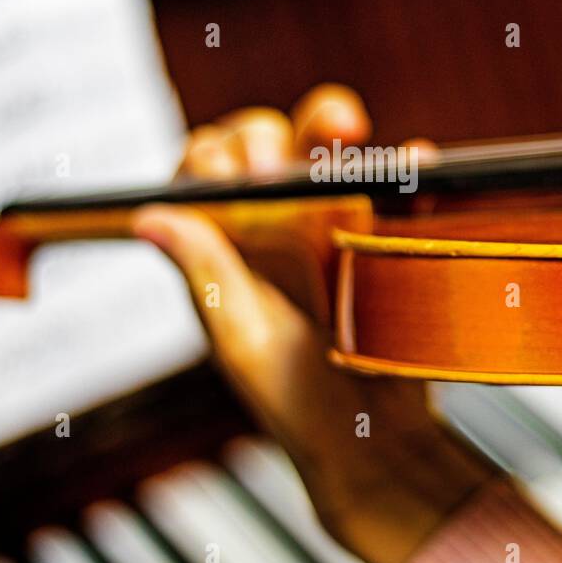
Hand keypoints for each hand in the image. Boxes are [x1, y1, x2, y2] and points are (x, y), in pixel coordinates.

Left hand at [132, 84, 496, 562]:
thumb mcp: (241, 341)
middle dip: (264, 137)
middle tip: (277, 170)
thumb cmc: (298, 401)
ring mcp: (333, 217)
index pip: (202, 169)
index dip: (210, 161)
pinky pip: (395, 179)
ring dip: (328, 122)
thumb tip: (149, 217)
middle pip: (261, 140)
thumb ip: (206, 273)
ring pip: (322, 142)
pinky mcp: (388, 226)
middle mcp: (275, 220)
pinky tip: (412, 159)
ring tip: (345, 133)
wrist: (375, 439)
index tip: (232, 182)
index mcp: (226, 244)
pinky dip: (405, 163)